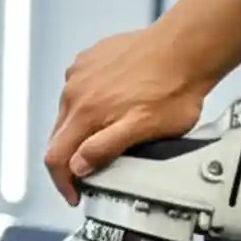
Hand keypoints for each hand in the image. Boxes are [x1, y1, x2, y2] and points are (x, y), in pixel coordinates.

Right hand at [45, 28, 212, 204]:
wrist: (186, 48)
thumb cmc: (173, 86)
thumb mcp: (144, 130)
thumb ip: (105, 149)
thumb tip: (77, 165)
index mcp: (86, 112)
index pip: (55, 158)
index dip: (62, 183)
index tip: (73, 193)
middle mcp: (75, 91)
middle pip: (58, 137)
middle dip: (70, 159)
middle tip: (91, 170)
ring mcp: (80, 72)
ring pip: (66, 113)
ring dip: (79, 129)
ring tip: (106, 132)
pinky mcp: (89, 59)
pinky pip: (77, 89)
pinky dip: (86, 103)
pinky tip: (109, 103)